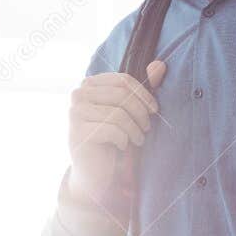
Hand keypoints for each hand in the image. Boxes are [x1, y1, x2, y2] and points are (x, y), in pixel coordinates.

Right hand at [67, 60, 166, 203]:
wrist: (95, 171)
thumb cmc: (113, 138)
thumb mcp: (129, 111)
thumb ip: (142, 88)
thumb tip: (160, 64)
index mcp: (89, 84)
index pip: (123, 80)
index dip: (143, 94)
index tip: (154, 110)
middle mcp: (78, 94)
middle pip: (121, 95)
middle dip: (140, 113)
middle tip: (147, 128)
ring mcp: (75, 113)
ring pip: (118, 113)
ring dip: (135, 129)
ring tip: (138, 139)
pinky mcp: (77, 132)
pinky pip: (112, 130)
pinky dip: (124, 139)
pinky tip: (123, 146)